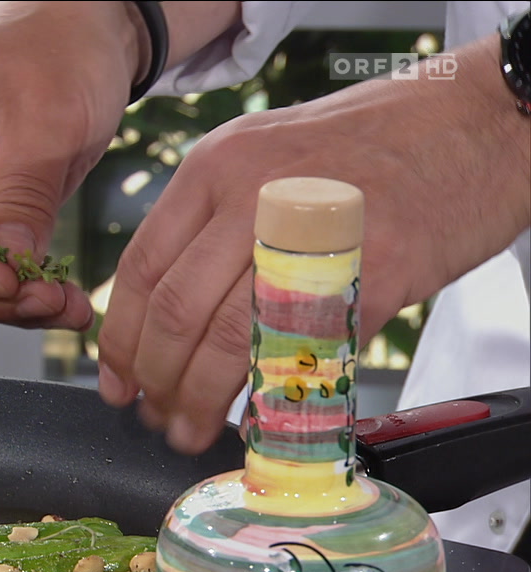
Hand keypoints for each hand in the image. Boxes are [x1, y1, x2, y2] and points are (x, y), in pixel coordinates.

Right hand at [0, 2, 146, 331]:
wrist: (86, 24)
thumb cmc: (58, 45)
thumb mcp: (46, 118)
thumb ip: (22, 195)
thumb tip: (8, 264)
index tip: (4, 284)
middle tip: (46, 302)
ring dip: (10, 302)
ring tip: (65, 306)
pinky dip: (26, 288)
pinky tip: (64, 299)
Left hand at [97, 32, 530, 454]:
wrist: (476, 120)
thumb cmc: (372, 145)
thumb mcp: (266, 157)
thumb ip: (214, 224)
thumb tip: (171, 312)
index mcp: (215, 167)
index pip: (141, 269)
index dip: (122, 339)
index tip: (117, 380)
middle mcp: (249, 197)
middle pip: (175, 312)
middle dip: (156, 380)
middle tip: (154, 415)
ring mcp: (309, 236)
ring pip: (225, 340)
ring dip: (199, 399)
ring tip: (190, 430)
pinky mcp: (370, 275)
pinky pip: (303, 352)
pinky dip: (273, 398)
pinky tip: (261, 419)